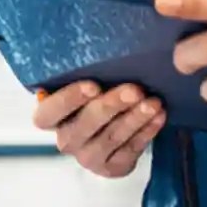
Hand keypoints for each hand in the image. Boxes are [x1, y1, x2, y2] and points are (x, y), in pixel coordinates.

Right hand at [31, 81, 166, 177]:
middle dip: (111, 105)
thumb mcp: (85, 84)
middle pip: (85, 124)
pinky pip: (131, 148)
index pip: (47, 114)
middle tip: (134, 90)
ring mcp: (89, 157)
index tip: (93, 85)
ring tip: (153, 102)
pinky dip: (147, 131)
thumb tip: (98, 39)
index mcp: (52, 118)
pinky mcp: (112, 166)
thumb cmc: (96, 96)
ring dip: (134, 118)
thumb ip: (84, 72)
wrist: (112, 127)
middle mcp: (67, 140)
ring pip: (111, 137)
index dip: (68, 100)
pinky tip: (158, 116)